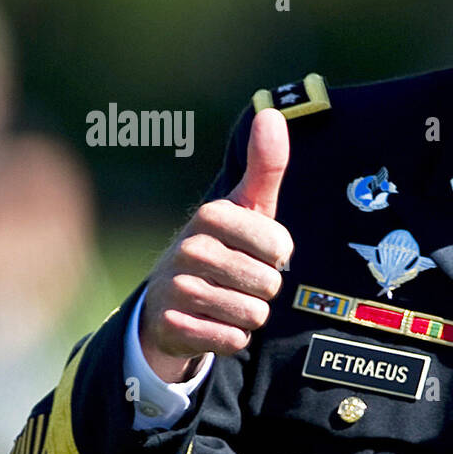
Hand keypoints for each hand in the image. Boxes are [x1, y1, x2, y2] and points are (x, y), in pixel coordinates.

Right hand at [139, 109, 293, 383]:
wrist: (172, 298)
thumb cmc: (226, 245)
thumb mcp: (248, 205)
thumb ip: (266, 164)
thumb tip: (272, 113)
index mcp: (211, 214)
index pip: (281, 247)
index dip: (279, 255)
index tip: (258, 250)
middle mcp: (189, 248)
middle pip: (270, 284)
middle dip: (265, 288)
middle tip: (240, 278)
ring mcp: (177, 288)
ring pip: (253, 314)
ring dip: (250, 314)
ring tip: (227, 299)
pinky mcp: (173, 326)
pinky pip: (234, 341)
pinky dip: (232, 337)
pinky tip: (213, 322)